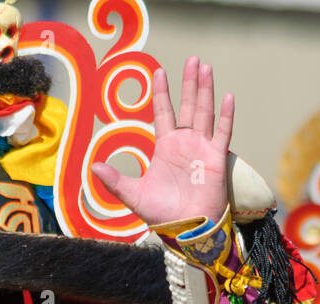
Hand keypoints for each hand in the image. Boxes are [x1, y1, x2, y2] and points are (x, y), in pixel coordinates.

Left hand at [91, 56, 232, 227]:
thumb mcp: (133, 195)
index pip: (164, 113)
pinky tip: (227, 95)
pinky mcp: (216, 159)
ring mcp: (202, 149)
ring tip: (206, 67)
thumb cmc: (162, 214)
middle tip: (192, 59)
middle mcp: (185, 143)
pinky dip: (225, 115)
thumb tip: (92, 167)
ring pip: (204, 112)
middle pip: (188, 106)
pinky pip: (222, 132)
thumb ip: (114, 180)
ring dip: (205, 90)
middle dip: (189, 83)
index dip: (162, 92)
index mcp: (165, 147)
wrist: (187, 230)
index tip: (159, 71)